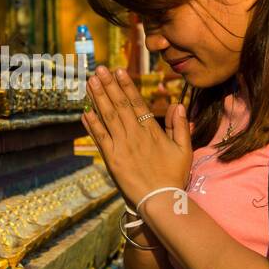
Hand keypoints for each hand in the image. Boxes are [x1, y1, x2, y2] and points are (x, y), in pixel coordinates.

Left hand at [80, 66, 191, 206]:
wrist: (160, 200)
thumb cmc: (174, 176)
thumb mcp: (184, 149)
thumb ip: (180, 126)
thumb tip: (178, 105)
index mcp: (151, 130)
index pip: (137, 103)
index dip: (126, 86)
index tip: (118, 71)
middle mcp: (134, 135)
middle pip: (119, 105)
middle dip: (108, 85)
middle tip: (98, 69)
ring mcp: (121, 146)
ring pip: (107, 117)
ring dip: (98, 98)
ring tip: (90, 82)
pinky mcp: (111, 159)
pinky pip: (99, 138)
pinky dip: (91, 124)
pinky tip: (85, 112)